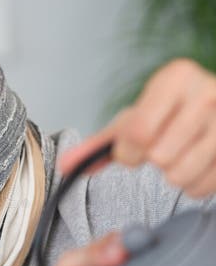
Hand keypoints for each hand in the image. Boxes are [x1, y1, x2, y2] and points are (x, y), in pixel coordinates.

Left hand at [59, 58, 215, 197]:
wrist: (215, 109)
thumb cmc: (169, 114)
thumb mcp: (135, 118)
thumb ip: (99, 143)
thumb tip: (65, 164)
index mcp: (176, 78)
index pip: (138, 133)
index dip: (128, 151)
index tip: (132, 148)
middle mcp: (207, 94)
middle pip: (159, 157)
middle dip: (151, 161)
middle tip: (158, 150)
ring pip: (181, 175)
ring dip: (171, 175)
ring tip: (176, 157)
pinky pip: (203, 187)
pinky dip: (193, 185)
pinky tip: (194, 165)